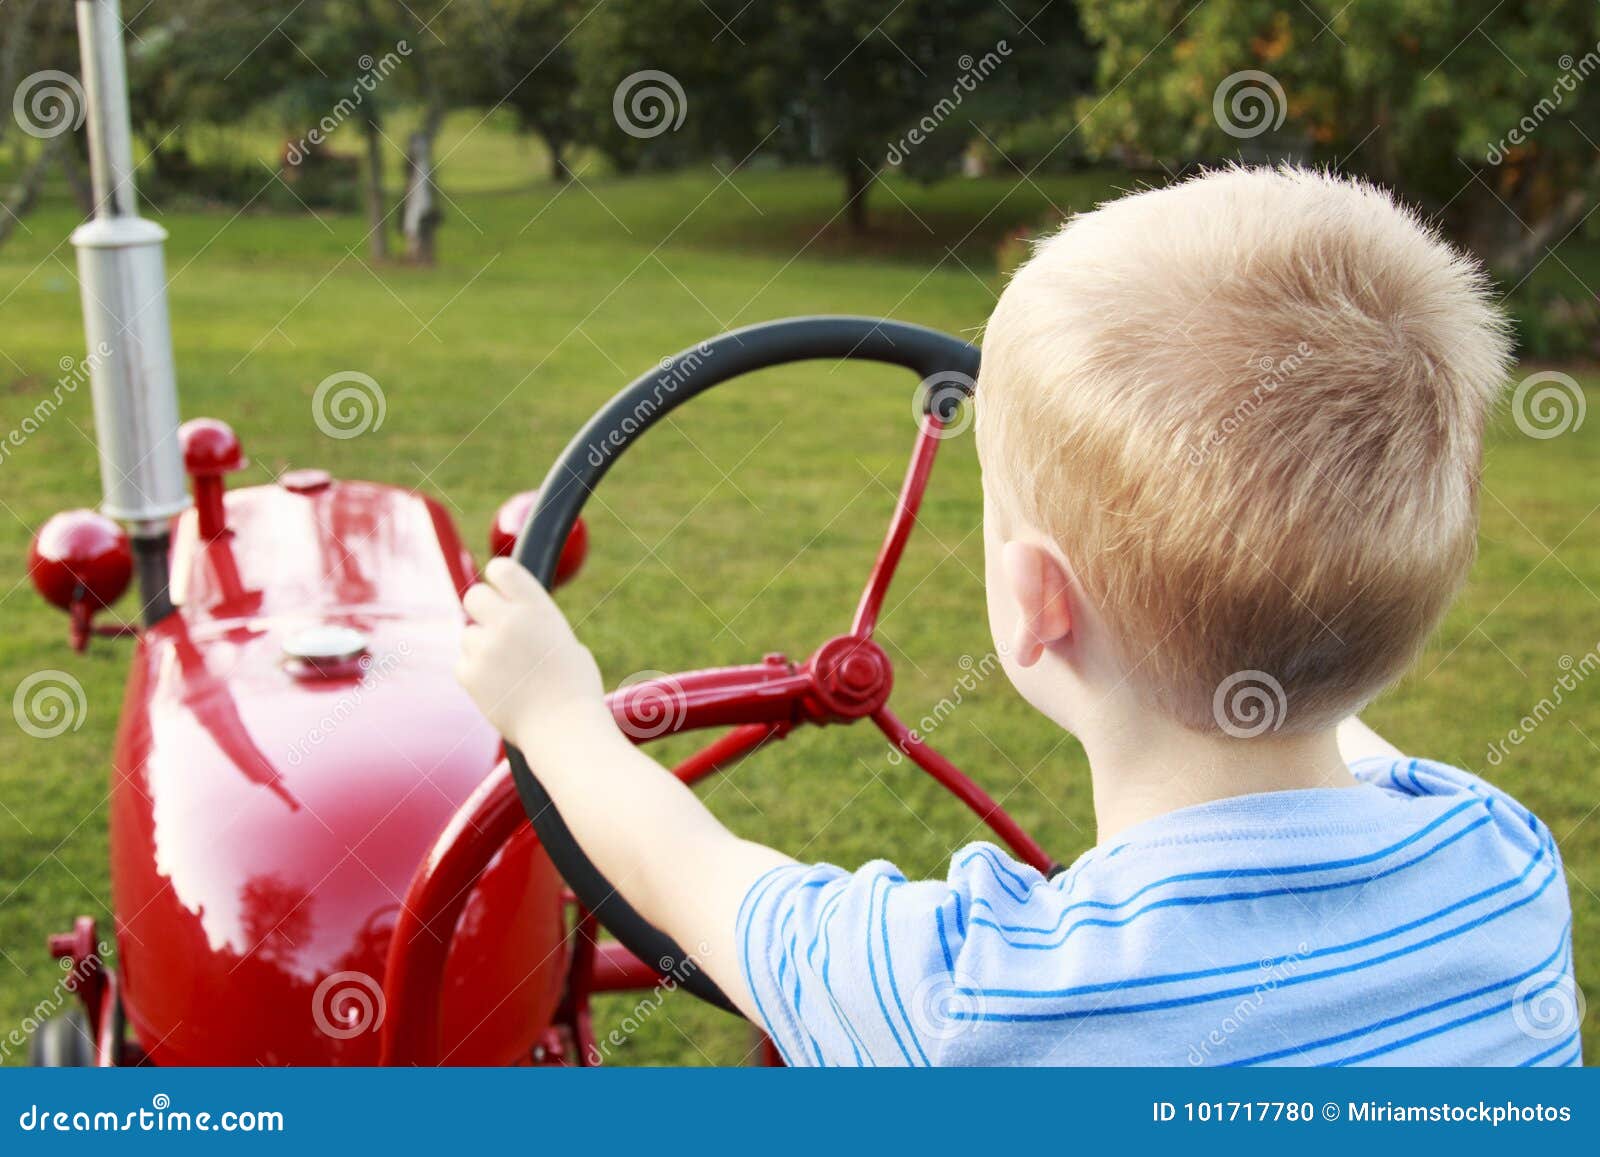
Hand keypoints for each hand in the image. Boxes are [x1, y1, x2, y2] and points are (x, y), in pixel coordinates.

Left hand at [455, 557, 608, 746]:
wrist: (565, 730)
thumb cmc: (574, 690)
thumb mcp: (564, 641)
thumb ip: (536, 622)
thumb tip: (512, 614)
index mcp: (537, 608)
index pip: (502, 569)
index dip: (498, 578)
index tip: (500, 588)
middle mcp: (509, 621)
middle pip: (473, 595)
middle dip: (481, 609)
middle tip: (493, 627)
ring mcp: (486, 647)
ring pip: (468, 635)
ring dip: (482, 649)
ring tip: (510, 673)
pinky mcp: (470, 674)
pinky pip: (463, 664)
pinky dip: (476, 675)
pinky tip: (501, 689)